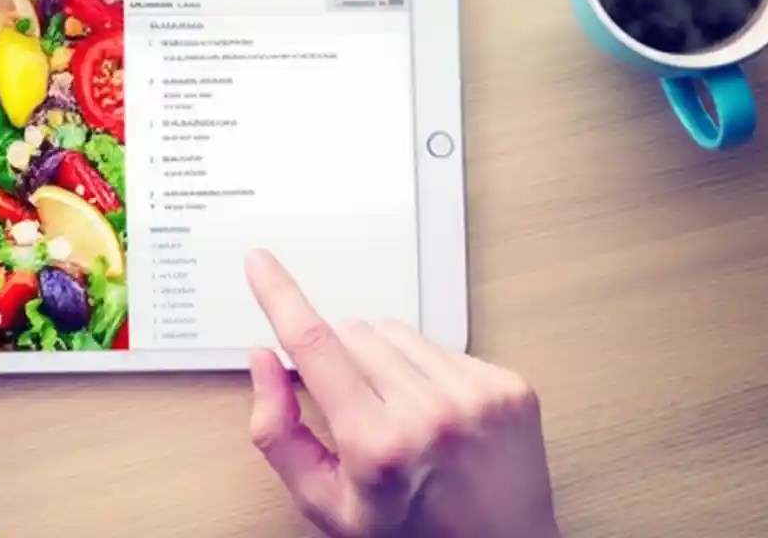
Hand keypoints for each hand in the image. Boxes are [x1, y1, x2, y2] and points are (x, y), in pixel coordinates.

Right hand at [244, 250, 559, 537]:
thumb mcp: (326, 505)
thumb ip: (278, 433)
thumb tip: (264, 362)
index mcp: (379, 445)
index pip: (315, 345)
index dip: (279, 295)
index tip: (261, 264)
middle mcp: (432, 413)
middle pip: (353, 332)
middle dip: (337, 357)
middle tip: (351, 408)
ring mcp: (477, 396)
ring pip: (396, 331)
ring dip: (381, 360)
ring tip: (396, 413)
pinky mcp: (506, 386)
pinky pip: (442, 345)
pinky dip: (425, 370)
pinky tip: (433, 414)